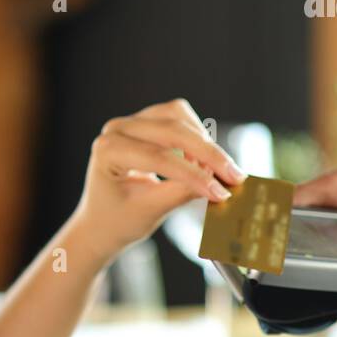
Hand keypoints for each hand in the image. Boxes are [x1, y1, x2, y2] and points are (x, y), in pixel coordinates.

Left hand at [68, 98, 244, 265]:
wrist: (102, 219)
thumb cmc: (117, 219)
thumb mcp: (148, 211)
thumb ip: (181, 194)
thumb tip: (218, 184)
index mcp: (107, 150)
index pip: (158, 157)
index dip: (194, 174)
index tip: (221, 192)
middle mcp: (116, 129)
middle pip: (171, 130)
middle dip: (207, 154)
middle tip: (235, 177)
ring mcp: (131, 122)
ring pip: (178, 117)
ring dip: (204, 142)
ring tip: (222, 171)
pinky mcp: (146, 121)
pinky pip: (179, 117)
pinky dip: (197, 136)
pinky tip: (207, 160)